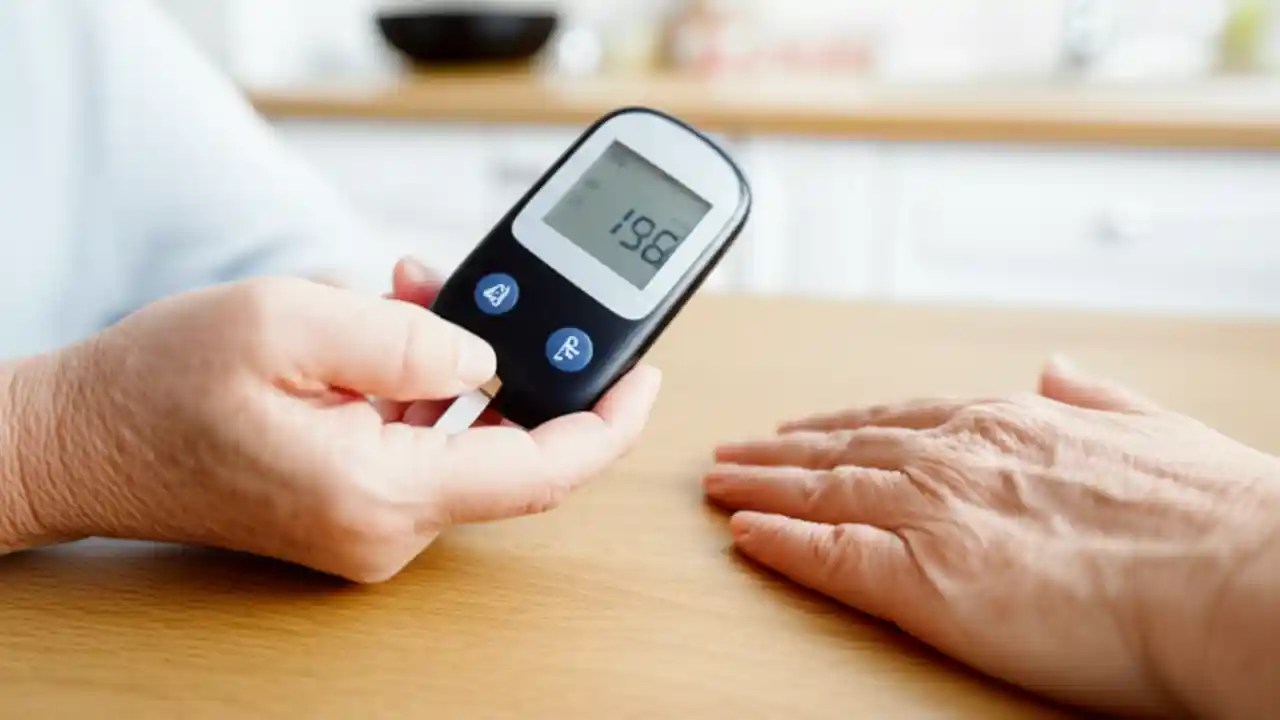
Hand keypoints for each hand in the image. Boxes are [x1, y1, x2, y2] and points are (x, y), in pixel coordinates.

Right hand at [6, 260, 660, 581]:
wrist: (85, 441)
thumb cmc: (163, 386)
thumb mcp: (289, 323)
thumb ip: (405, 339)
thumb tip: (488, 358)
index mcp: (379, 493)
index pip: (540, 471)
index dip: (607, 422)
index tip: (642, 374)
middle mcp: (385, 528)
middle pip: (504, 448)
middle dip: (512, 361)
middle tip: (477, 290)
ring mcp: (369, 527)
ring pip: (461, 440)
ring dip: (457, 366)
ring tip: (409, 294)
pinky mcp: (353, 510)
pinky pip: (421, 447)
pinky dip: (422, 390)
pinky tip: (389, 334)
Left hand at [704, 358, 1279, 717]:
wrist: (1238, 578)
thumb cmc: (1214, 519)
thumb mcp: (1156, 430)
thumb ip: (1097, 397)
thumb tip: (1061, 369)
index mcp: (1008, 423)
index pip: (896, 419)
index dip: (838, 425)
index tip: (801, 428)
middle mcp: (957, 456)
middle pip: (840, 450)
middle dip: (778, 451)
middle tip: (729, 450)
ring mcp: (933, 512)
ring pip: (818, 493)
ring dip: (758, 487)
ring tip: (715, 483)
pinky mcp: (923, 579)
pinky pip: (827, 557)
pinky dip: (778, 542)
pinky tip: (742, 533)